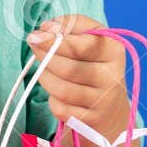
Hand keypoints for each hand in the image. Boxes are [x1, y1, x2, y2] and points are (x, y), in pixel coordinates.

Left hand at [26, 14, 129, 146]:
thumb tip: (45, 28)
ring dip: (45, 76)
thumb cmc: (94, 63)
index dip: (56, 37)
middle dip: (44, 55)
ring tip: (41, 68)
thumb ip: (71, 27)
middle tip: (33, 44)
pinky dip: (51, 99)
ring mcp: (102, 101)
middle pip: (69, 69)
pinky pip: (60, 109)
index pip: (83, 44)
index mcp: (114, 50)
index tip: (39, 31)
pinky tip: (54, 92)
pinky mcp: (90, 119)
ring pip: (62, 90)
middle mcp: (112, 76)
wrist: (110, 104)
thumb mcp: (91, 39)